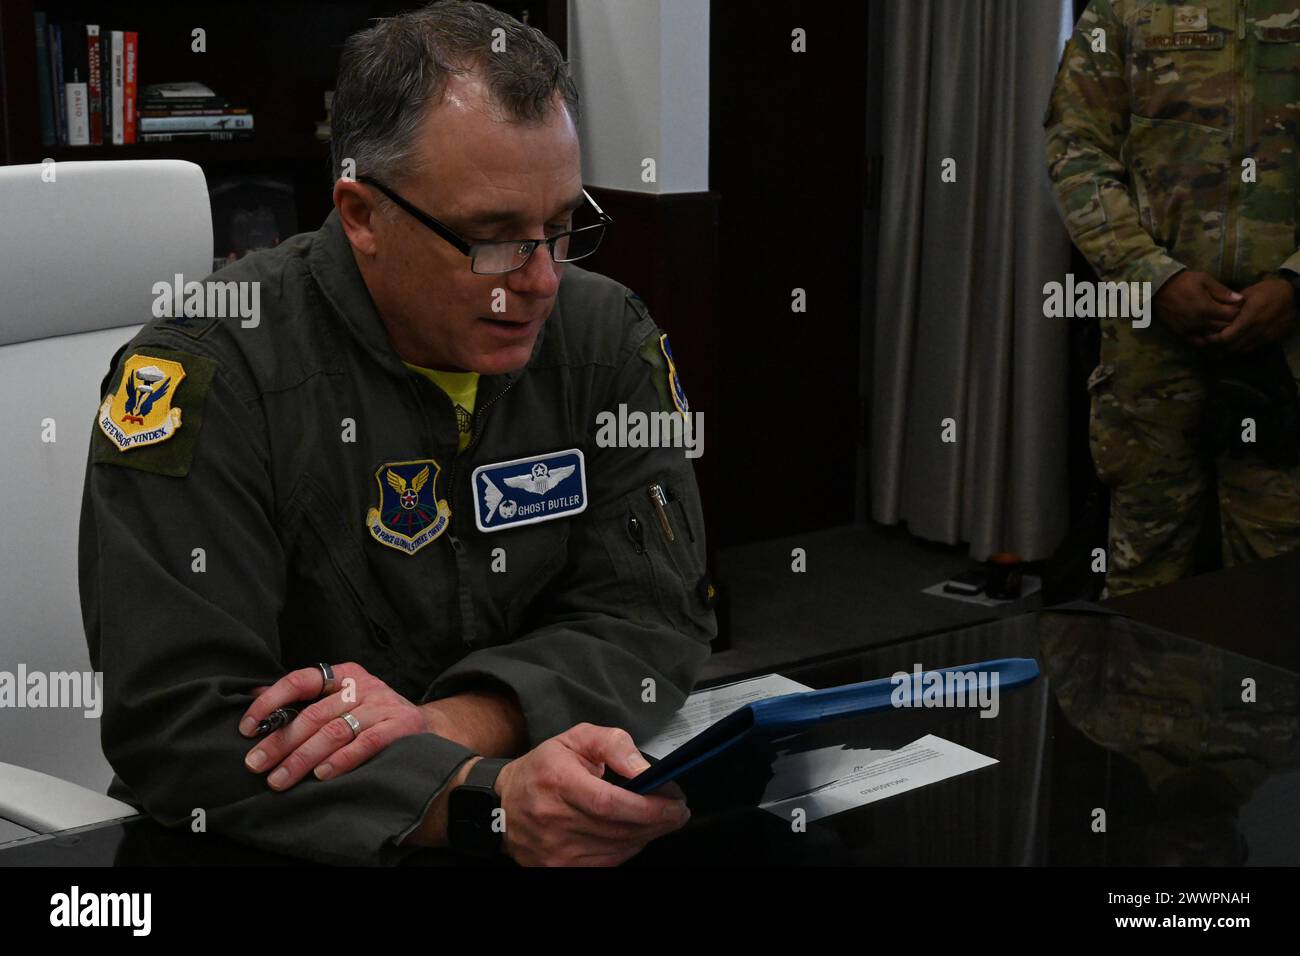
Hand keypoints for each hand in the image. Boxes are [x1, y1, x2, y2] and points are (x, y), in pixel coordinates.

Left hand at [239, 662, 428, 790]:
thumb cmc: (371, 715)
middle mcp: (362, 685)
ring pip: (335, 731)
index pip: (300, 681)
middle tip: (256, 764)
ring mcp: (382, 705)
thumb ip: (302, 698)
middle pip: (313, 714)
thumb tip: (252, 694)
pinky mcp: (400, 725)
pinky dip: (342, 760)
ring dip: (303, 758)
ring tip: (280, 779)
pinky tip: (322, 776)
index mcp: (342, 674)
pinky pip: (366, 743)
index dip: (270, 703)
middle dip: (280, 742)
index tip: (247, 728)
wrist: (425, 727)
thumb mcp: (338, 699)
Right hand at [492, 723, 690, 865]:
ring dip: (645, 836)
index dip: (648, 808)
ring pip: (616, 849)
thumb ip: (613, 745)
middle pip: (618, 829)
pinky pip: (605, 863)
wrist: (502, 802)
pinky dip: (626, 848)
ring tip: (659, 820)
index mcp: (559, 783)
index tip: (675, 803)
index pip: (610, 803)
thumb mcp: (576, 739)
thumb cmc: (543, 768)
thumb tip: (643, 769)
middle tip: (677, 810)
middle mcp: (554, 820)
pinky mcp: (555, 868)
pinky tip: (634, 833)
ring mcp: (554, 850)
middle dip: (657, 821)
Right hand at [1153, 270, 1242, 346]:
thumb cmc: (1183, 281)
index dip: (1237, 311)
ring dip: (1220, 332)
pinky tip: (1209, 334)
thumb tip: (1240, 299)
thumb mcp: (1204, 280)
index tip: (1236, 306)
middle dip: (1231, 321)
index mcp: (1207, 308)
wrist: (1159, 288)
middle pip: (1224, 327)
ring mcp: (1190, 329)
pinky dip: (1206, 341)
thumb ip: (1222, 291)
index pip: (1232, 315)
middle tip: (1230, 315)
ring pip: (1213, 336)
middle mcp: (1199, 322)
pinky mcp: (1181, 333)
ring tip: (1221, 324)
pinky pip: (1198, 343)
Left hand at [1204, 277, 1298, 353]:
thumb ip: (1232, 305)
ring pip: (1242, 350)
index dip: (1213, 340)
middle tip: (1211, 342)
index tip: (1206, 336)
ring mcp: (1265, 337)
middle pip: (1232, 347)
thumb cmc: (1270, 291)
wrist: (1295, 297)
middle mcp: (1257, 331)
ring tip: (1221, 344)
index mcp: (1249, 319)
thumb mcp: (1249, 293)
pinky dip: (1242, 347)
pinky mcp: (1272, 340)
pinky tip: (1237, 342)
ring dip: (1230, 348)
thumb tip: (1216, 311)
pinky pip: (1253, 348)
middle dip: (1219, 347)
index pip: (1226, 338)